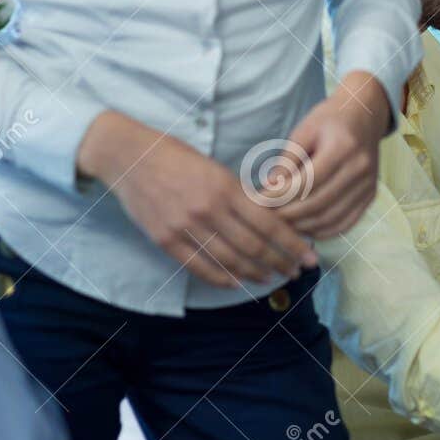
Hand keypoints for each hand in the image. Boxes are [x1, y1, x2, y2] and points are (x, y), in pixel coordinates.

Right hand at [77, 111, 314, 288]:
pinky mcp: (165, 240)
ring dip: (255, 273)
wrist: (129, 157)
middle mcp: (207, 210)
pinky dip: (221, 278)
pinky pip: (199, 267)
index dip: (292, 244)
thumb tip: (269, 219)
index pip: (268, 224)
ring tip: (271, 278)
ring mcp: (184, 228)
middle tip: (295, 271)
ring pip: (229, 261)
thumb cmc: (175, 157)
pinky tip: (237, 283)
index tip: (309, 255)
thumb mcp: (214, 168)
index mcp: (224, 188)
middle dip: (280, 262)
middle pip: (253, 247)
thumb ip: (238, 195)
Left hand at [272, 71, 391, 237]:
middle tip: (264, 218)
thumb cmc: (329, 119)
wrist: (365, 114)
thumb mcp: (303, 131)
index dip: (280, 197)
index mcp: (342, 148)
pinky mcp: (370, 196)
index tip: (257, 202)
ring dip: (302, 227)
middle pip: (318, 204)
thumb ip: (286, 162)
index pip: (307, 183)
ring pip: (330, 219)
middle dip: (287, 216)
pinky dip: (322, 231)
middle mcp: (359, 169)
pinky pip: (344, 224)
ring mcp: (368, 185)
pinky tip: (303, 227)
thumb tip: (267, 193)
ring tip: (280, 224)